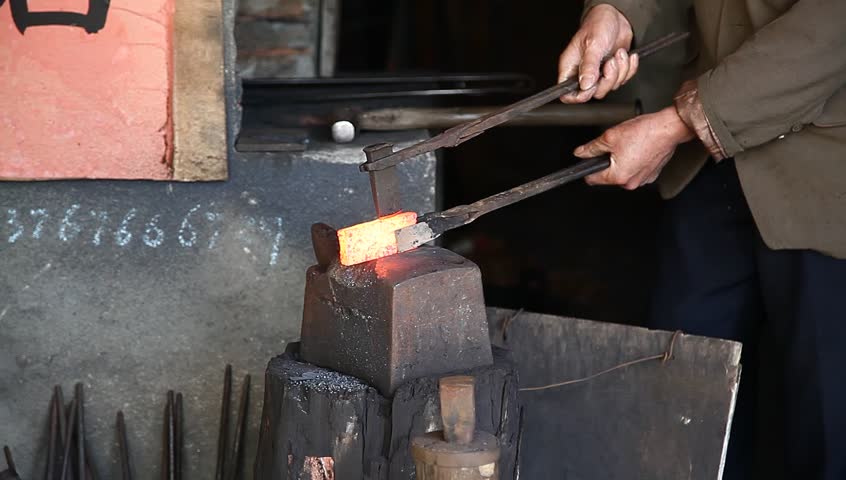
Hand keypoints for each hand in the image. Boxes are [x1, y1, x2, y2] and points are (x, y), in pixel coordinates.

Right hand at [558, 5, 637, 102]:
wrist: (616, 16)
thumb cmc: (598, 24)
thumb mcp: (593, 45)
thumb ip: (589, 66)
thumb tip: (585, 85)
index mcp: (571, 68)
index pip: (568, 94)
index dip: (580, 96)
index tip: (592, 86)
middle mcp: (583, 73)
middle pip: (594, 93)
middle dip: (607, 79)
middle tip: (610, 63)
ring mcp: (599, 73)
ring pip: (610, 86)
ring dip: (620, 71)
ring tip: (618, 54)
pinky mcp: (612, 71)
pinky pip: (623, 80)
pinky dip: (629, 68)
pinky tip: (626, 55)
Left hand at [574, 107, 694, 188]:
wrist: (668, 128)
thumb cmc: (645, 132)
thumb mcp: (610, 136)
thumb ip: (591, 147)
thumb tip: (581, 153)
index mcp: (618, 176)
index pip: (591, 179)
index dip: (587, 168)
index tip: (588, 160)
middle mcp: (630, 182)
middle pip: (608, 176)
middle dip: (607, 163)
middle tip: (614, 147)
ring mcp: (642, 180)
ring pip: (622, 173)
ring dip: (621, 163)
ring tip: (628, 147)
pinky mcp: (651, 175)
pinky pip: (635, 171)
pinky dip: (634, 163)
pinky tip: (637, 150)